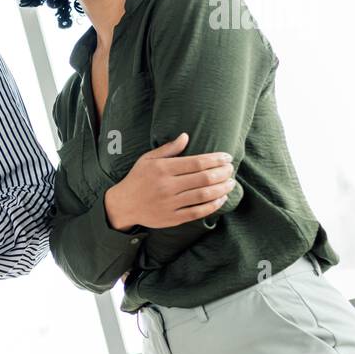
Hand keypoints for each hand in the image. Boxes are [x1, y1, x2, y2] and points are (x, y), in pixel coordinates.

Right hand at [104, 132, 234, 230]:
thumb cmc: (137, 179)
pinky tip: (221, 198)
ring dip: (221, 189)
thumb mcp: (147, 159)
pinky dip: (212, 205)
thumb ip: (168, 149)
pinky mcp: (172, 218)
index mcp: (162, 169)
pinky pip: (197, 212)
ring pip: (203, 195)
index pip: (197, 162)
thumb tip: (186, 136)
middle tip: (231, 170)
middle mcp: (167, 186)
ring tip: (230, 183)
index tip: (227, 158)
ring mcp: (170, 203)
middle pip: (204, 178)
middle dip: (222, 173)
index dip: (216, 159)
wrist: (123, 205)